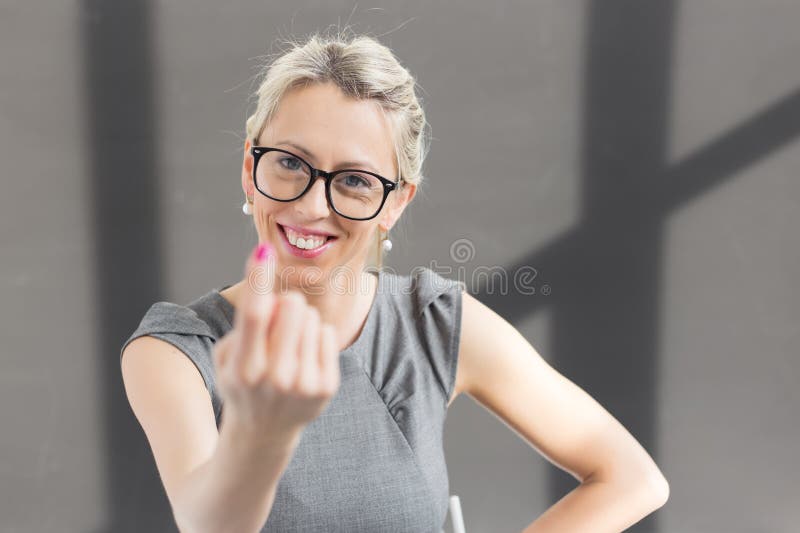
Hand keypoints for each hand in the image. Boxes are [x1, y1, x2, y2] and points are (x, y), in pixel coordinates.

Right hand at [213, 242, 339, 447]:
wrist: (263, 433)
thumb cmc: (243, 383)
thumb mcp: (227, 357)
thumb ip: (246, 326)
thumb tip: (276, 298)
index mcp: (243, 367)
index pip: (252, 315)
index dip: (257, 279)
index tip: (263, 250)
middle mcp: (273, 378)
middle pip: (291, 306)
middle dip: (285, 303)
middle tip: (278, 322)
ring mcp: (302, 384)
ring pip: (310, 317)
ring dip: (300, 323)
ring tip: (289, 348)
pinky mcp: (325, 387)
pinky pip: (326, 333)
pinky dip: (315, 338)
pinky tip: (304, 359)